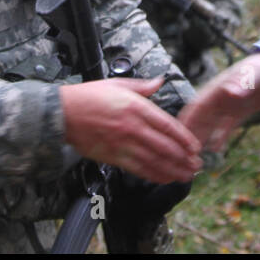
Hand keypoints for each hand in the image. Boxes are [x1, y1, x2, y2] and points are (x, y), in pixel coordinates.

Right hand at [60, 77, 201, 183]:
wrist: (63, 113)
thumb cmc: (89, 97)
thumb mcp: (118, 84)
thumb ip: (143, 86)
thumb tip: (160, 81)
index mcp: (136, 107)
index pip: (167, 125)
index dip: (184, 138)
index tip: (195, 147)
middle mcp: (133, 126)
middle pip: (165, 146)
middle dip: (184, 158)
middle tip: (196, 165)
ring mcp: (123, 143)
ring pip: (154, 160)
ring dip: (173, 170)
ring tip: (186, 175)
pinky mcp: (113, 157)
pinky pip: (138, 169)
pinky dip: (154, 175)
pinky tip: (165, 178)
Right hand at [179, 53, 259, 151]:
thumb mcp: (254, 74)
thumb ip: (242, 82)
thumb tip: (230, 91)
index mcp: (217, 89)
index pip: (196, 106)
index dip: (186, 120)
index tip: (177, 136)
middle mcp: (219, 98)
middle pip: (199, 118)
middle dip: (190, 134)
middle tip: (183, 153)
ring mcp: (228, 106)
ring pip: (210, 125)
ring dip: (202, 138)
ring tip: (195, 155)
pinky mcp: (238, 113)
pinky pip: (225, 128)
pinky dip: (219, 138)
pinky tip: (216, 150)